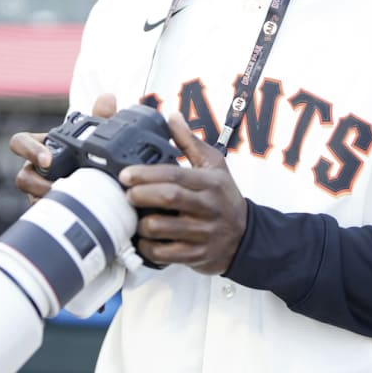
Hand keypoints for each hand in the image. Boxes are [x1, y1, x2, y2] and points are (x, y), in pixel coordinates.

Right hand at [9, 93, 116, 203]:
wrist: (100, 180)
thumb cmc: (90, 152)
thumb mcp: (97, 136)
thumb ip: (101, 117)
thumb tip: (108, 99)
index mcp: (42, 146)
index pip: (20, 142)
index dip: (29, 150)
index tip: (48, 160)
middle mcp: (36, 169)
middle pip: (22, 177)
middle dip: (36, 184)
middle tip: (58, 187)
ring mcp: (40, 191)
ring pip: (32, 198)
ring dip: (47, 200)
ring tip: (69, 202)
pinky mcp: (49, 208)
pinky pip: (45, 213)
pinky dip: (57, 213)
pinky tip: (74, 214)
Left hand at [119, 111, 247, 274]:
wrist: (245, 237)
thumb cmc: (224, 197)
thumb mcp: (214, 165)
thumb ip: (189, 142)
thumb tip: (171, 116)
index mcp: (209, 183)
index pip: (174, 175)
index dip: (146, 174)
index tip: (126, 174)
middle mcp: (206, 208)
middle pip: (168, 198)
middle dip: (140, 195)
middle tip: (126, 193)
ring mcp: (202, 234)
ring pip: (161, 228)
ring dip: (141, 223)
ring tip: (134, 216)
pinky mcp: (195, 256)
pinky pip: (163, 254)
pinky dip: (147, 247)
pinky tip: (143, 238)